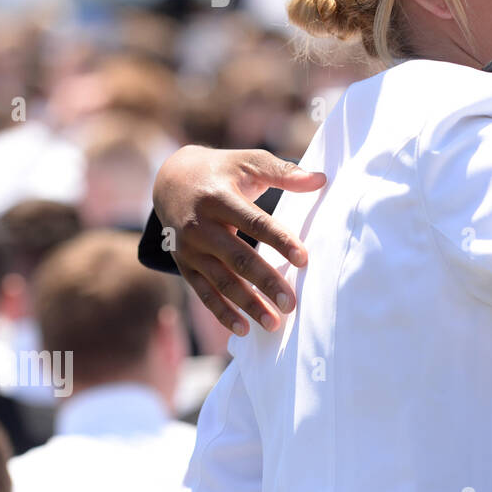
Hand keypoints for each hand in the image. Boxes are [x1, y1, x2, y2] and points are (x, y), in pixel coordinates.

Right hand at [153, 146, 325, 335]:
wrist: (171, 181)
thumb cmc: (223, 171)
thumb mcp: (250, 161)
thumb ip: (284, 172)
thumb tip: (320, 180)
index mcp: (219, 198)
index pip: (254, 222)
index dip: (280, 241)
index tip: (304, 259)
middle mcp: (199, 226)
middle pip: (237, 258)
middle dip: (265, 282)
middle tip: (291, 303)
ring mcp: (189, 249)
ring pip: (221, 281)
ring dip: (247, 305)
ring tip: (274, 323)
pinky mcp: (184, 265)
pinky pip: (203, 293)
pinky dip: (222, 313)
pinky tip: (242, 330)